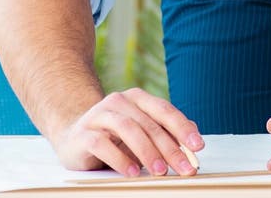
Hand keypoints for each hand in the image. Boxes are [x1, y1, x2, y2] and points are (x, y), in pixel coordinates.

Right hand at [51, 88, 203, 176]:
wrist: (72, 136)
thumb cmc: (113, 135)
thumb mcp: (141, 131)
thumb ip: (165, 131)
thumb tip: (194, 138)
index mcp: (137, 98)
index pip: (165, 110)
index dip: (183, 128)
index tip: (198, 146)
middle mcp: (120, 101)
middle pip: (150, 123)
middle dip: (170, 147)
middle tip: (184, 168)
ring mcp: (100, 115)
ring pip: (129, 129)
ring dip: (148, 152)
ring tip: (160, 172)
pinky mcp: (83, 133)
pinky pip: (103, 144)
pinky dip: (120, 159)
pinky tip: (133, 172)